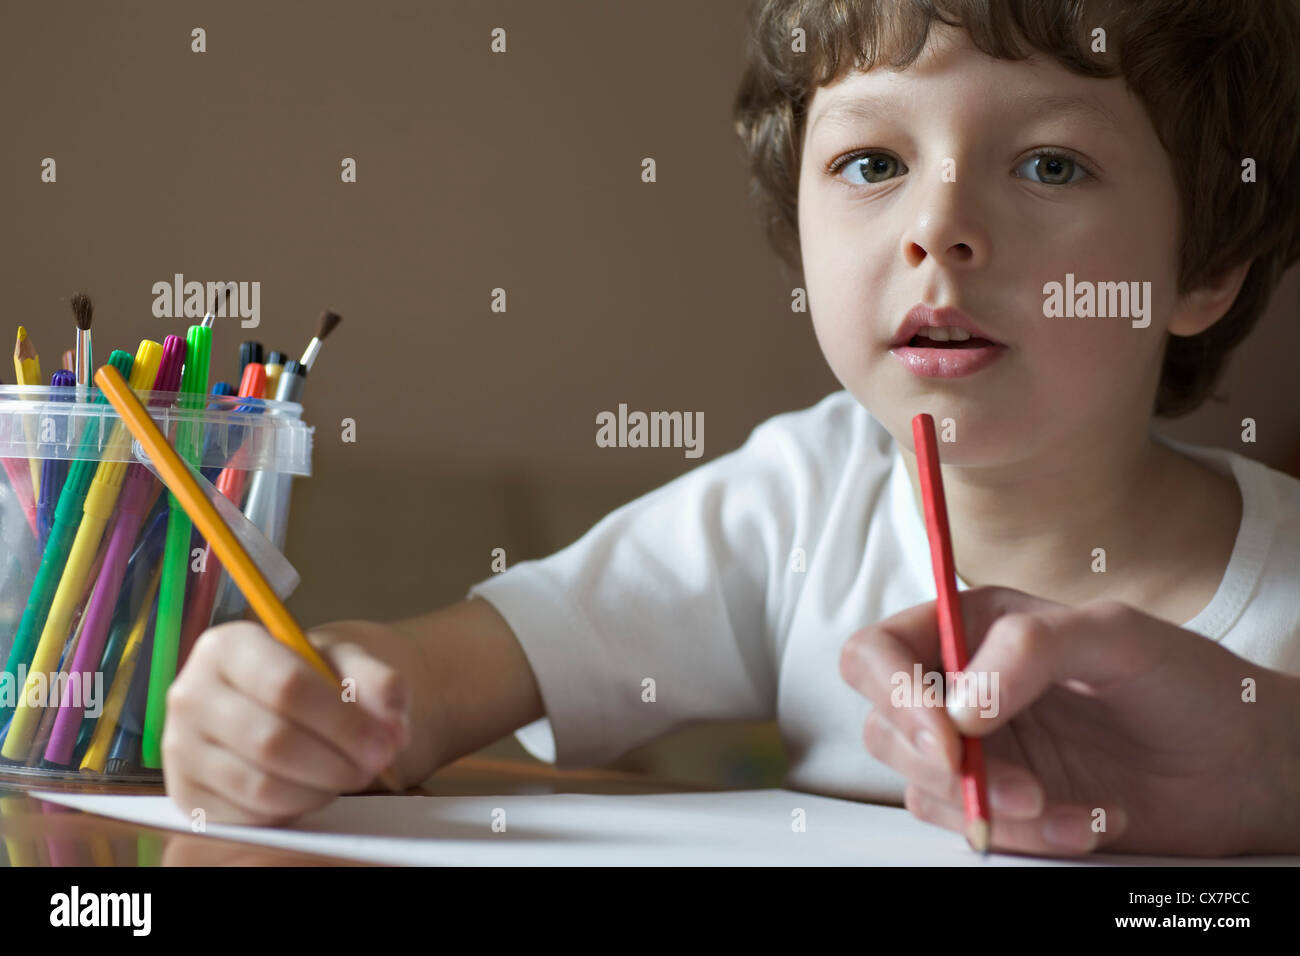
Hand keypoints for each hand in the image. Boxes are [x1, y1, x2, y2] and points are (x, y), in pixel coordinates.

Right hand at [163, 619, 412, 824]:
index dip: (344, 722)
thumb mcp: (347, 663)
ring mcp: (180, 748)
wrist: (274, 701)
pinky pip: (248, 815)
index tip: (385, 742)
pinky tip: (311, 788)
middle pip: (272, 740)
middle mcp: (191, 694)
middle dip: (336, 761)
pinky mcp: (186, 794)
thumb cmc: (311, 677)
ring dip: (319, 788)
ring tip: (345, 774)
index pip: (286, 687)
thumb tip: (393, 729)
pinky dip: (292, 809)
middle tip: (373, 765)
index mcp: (227, 647)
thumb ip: (378, 684)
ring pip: (260, 785)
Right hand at [839, 586, 1299, 856]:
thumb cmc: (1185, 682)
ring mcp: (979, 749)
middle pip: (884, 725)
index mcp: (974, 627)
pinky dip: (1025, 836)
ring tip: (1061, 805)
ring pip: (921, 785)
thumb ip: (1033, 649)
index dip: (892, 694)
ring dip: (987, 806)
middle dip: (941, 764)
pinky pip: (972, 828)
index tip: (945, 737)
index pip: (879, 651)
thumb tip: (961, 705)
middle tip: (1014, 785)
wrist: (1240, 766)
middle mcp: (963, 686)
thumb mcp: (1119, 636)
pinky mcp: (1002, 804)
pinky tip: (1083, 822)